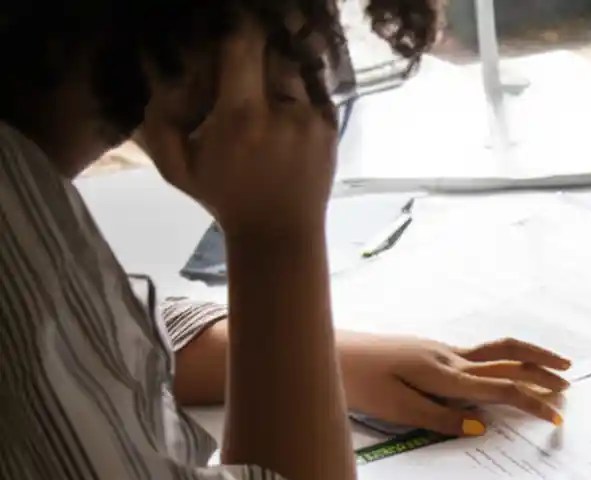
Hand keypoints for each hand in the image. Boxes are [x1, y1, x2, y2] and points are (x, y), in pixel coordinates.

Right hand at [138, 20, 336, 240]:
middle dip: (255, 53)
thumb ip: (160, 122)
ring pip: (295, 69)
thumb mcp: (178, 169)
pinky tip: (284, 108)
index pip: (241, 46)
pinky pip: (314, 91)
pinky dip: (298, 91)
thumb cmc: (224, 198)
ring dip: (277, 72)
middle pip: (272, 51)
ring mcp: (313, 119)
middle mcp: (283, 112)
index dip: (232, 36)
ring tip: (263, 91)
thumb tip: (164, 77)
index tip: (224, 41)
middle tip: (242, 67)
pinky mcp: (332, 127)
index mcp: (241, 117)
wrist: (280, 233)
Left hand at [338, 333, 571, 435]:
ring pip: (499, 349)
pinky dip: (507, 356)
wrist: (330, 349)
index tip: (556, 417)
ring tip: (555, 363)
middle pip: (509, 361)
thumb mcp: (396, 409)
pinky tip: (509, 365)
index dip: (532, 402)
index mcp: (445, 376)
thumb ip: (440, 417)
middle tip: (570, 385)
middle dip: (543, 373)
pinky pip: (481, 352)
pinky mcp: (433, 350)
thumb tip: (481, 427)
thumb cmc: (357, 383)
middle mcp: (450, 359)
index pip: (501, 389)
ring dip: (531, 355)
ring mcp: (443, 351)